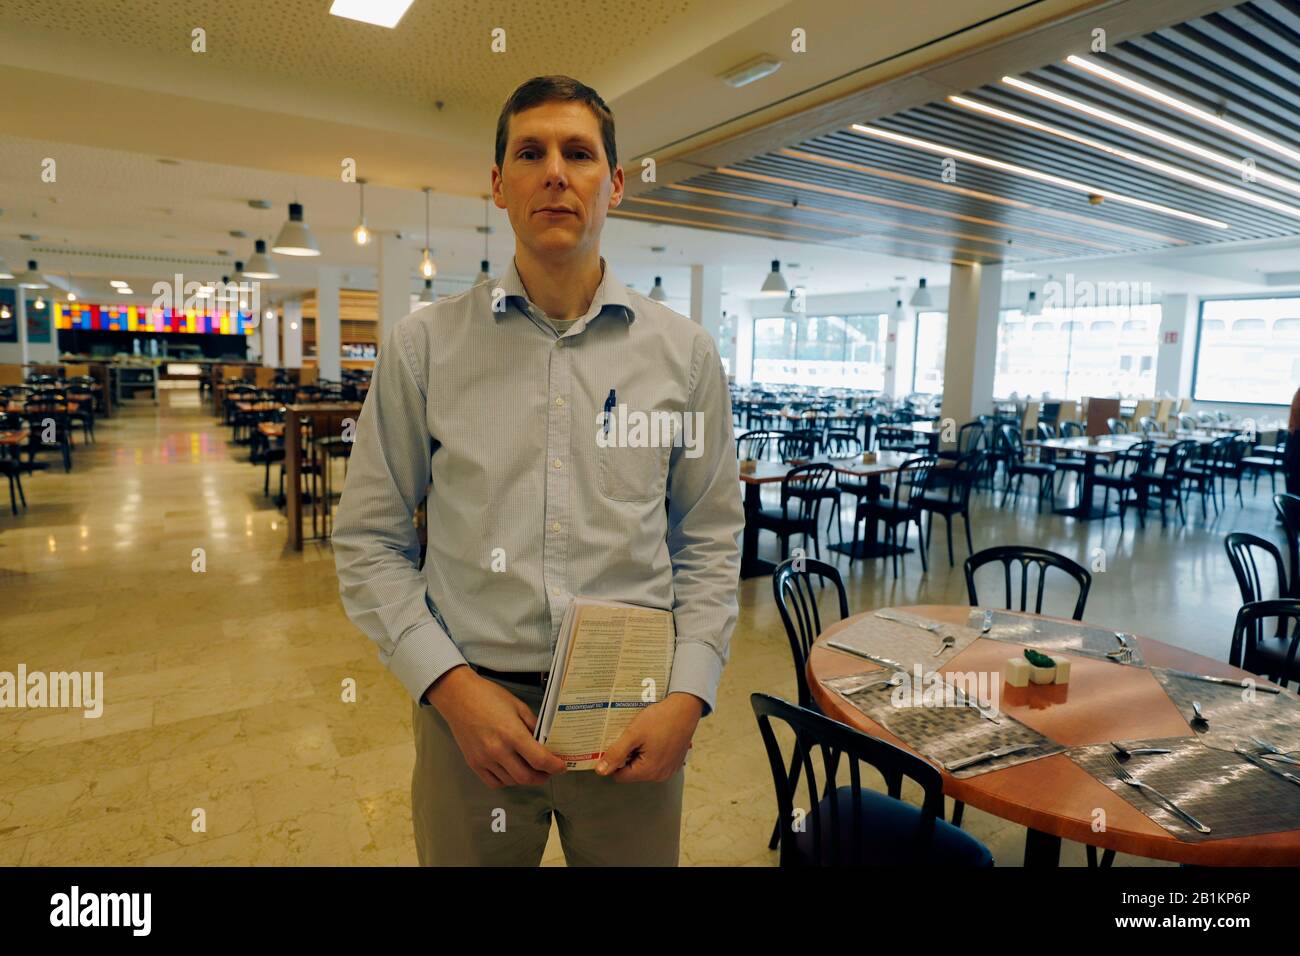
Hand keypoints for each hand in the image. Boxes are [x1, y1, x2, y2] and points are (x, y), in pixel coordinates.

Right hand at [424, 665, 566, 788]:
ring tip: (530, 768)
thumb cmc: (488, 697)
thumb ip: (534, 726)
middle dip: (543, 777)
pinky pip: (494, 783)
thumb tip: (547, 742)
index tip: (562, 766)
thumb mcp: (518, 706)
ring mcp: (484, 759)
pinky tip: (511, 771)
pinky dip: (506, 781)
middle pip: (527, 777)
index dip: (555, 766)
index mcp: (512, 734)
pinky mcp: (473, 763)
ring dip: (525, 778)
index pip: (540, 760)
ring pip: (511, 782)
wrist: (459, 697)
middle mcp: (498, 750)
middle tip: (548, 771)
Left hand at [595, 692, 703, 782]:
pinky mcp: (675, 763)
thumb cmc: (660, 719)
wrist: (685, 708)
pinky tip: (654, 738)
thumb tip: (601, 771)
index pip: (619, 776)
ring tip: (644, 736)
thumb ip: (616, 754)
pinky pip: (656, 763)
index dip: (615, 760)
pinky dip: (652, 753)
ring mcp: (669, 770)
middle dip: (629, 757)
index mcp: (648, 771)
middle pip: (632, 773)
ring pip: (644, 767)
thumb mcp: (633, 734)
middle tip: (633, 737)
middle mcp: (660, 775)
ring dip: (640, 755)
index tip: (619, 744)